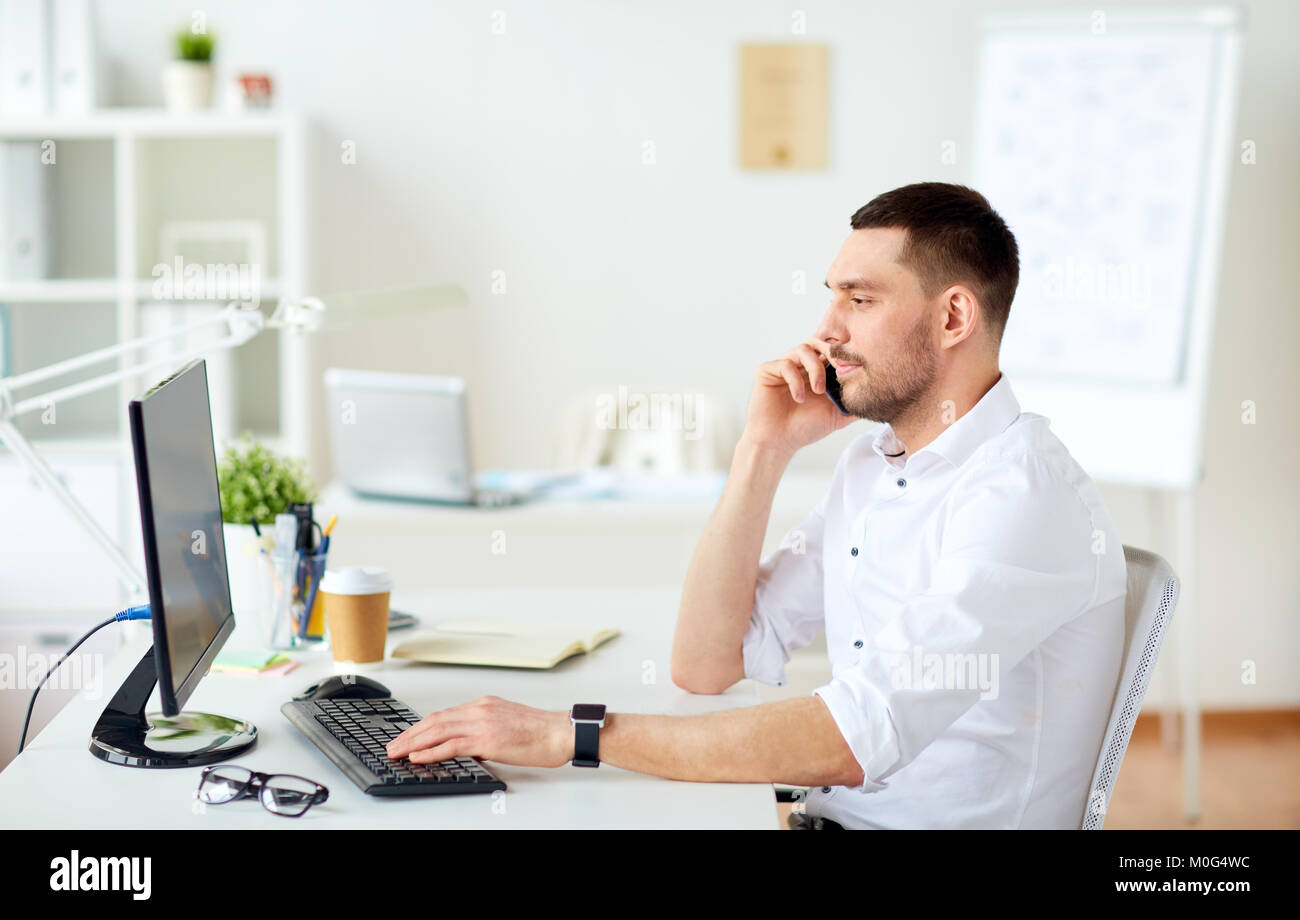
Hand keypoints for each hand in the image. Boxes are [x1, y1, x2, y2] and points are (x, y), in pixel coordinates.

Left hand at [385, 696, 572, 767]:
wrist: (561, 732)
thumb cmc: (541, 732)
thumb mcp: (508, 723)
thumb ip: (485, 728)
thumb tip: (469, 743)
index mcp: (484, 705)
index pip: (444, 714)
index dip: (421, 727)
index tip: (407, 737)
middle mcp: (480, 710)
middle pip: (435, 720)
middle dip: (410, 734)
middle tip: (393, 746)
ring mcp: (483, 723)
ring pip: (438, 730)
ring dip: (413, 743)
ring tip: (397, 752)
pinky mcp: (488, 739)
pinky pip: (452, 744)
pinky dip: (431, 751)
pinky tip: (417, 756)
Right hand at [743, 338, 856, 453]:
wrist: (779, 442)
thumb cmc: (804, 428)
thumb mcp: (837, 415)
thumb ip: (854, 404)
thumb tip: (878, 399)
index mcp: (815, 371)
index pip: (829, 351)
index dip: (841, 354)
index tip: (853, 365)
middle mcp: (799, 366)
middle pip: (816, 342)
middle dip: (830, 351)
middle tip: (839, 367)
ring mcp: (783, 367)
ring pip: (802, 350)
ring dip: (815, 369)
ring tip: (819, 390)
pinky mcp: (767, 371)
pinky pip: (784, 364)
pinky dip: (796, 380)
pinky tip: (800, 398)